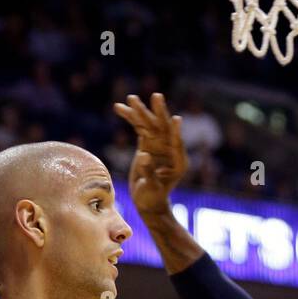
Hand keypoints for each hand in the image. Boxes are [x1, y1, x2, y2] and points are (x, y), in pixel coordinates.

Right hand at [114, 92, 188, 215]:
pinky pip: (139, 127)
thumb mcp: (151, 189)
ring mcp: (158, 145)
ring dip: (140, 112)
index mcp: (178, 162)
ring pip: (149, 124)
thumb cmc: (152, 199)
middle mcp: (169, 149)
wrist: (147, 201)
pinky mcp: (147, 143)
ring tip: (130, 98)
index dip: (175, 132)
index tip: (176, 119)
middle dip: (159, 113)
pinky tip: (119, 108)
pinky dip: (131, 118)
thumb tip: (144, 155)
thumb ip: (149, 172)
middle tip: (156, 96)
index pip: (176, 143)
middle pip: (164, 128)